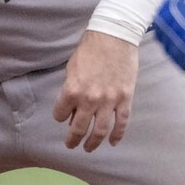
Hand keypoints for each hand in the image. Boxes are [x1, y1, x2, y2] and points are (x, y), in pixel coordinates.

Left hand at [53, 29, 139, 151]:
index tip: (62, 116)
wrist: (115, 35)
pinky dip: (117, 135)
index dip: (60, 116)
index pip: (60, 114)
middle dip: (73, 139)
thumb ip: (71, 89)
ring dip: (93, 143)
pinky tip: (113, 142)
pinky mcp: (125, 98)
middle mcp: (90, 99)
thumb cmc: (90, 48)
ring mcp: (109, 100)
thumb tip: (73, 108)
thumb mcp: (72, 67)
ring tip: (88, 148)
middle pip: (79, 128)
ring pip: (100, 131)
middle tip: (71, 145)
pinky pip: (121, 123)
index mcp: (72, 90)